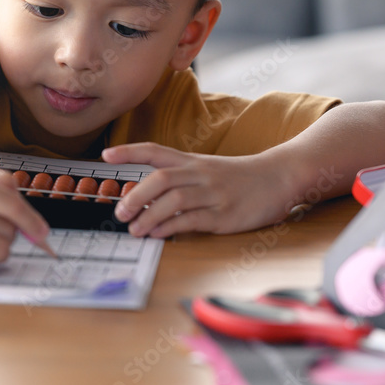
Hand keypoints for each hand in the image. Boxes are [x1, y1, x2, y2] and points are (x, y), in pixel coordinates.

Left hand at [102, 142, 293, 237]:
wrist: (278, 178)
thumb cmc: (237, 177)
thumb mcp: (206, 169)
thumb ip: (178, 179)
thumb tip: (143, 199)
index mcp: (192, 161)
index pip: (154, 151)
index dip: (129, 152)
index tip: (106, 155)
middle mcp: (200, 174)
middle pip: (160, 178)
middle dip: (135, 196)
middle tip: (120, 212)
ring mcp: (213, 193)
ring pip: (173, 200)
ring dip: (149, 216)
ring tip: (134, 229)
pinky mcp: (225, 215)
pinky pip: (192, 220)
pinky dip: (170, 227)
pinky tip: (158, 234)